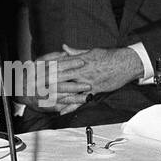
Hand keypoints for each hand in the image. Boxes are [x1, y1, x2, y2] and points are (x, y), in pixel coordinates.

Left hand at [23, 44, 143, 114]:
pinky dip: (71, 106)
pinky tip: (62, 112)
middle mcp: (81, 71)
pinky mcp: (95, 90)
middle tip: (33, 86)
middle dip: (46, 81)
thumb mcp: (91, 51)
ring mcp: (87, 82)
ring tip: (42, 100)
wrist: (126, 63)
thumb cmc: (109, 55)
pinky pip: (80, 100)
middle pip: (60, 77)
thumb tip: (64, 48)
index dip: (46, 67)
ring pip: (68, 89)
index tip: (36, 70)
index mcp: (79, 60)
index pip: (59, 64)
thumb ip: (75, 52)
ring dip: (55, 95)